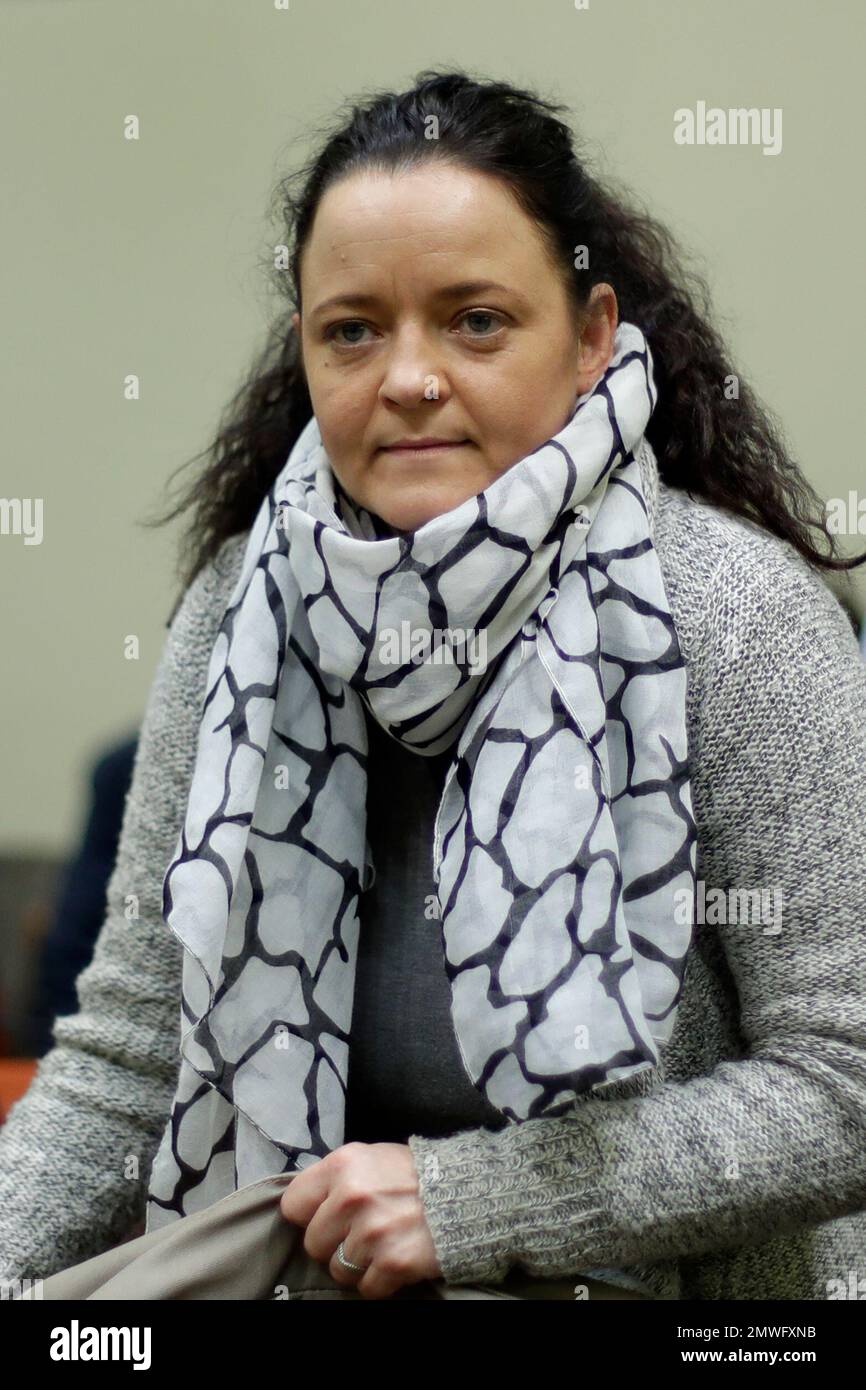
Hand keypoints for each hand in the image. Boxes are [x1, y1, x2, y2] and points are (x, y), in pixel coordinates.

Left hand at [278, 1141, 441, 1299]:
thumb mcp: (372, 1157)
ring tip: (384, 1243)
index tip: (327, 1217)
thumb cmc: (415, 1173)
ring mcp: (372, 1232)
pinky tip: (397, 1258)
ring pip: (339, 1270)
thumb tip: (307, 1204)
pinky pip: (367, 1288)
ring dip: (360, 1264)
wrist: (469, 1191)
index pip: (293, 1204)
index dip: (310, 1215)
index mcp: (343, 1164)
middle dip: (335, 1243)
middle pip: (314, 1243)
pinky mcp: (393, 1263)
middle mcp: (352, 1197)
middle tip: (362, 1232)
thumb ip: (338, 1178)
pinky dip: (381, 1280)